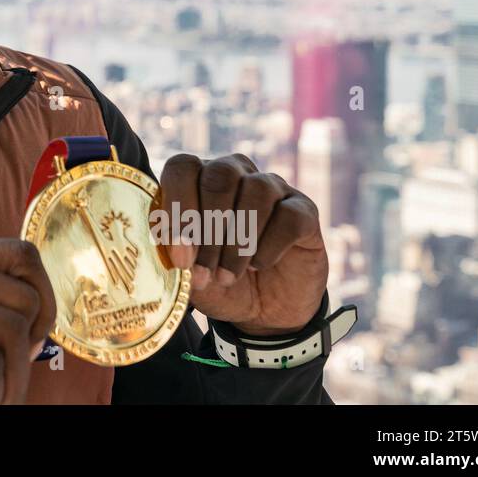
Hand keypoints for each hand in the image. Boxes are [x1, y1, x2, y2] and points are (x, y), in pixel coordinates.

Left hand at [156, 153, 326, 335]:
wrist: (265, 309)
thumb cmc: (218, 282)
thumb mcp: (190, 276)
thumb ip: (178, 259)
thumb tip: (173, 250)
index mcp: (198, 180)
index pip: (183, 167)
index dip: (177, 208)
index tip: (180, 257)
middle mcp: (236, 174)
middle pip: (220, 174)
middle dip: (209, 229)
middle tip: (204, 272)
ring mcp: (273, 188)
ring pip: (257, 190)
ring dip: (238, 241)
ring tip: (227, 275)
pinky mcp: (304, 210)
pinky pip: (289, 215)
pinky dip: (270, 245)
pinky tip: (258, 265)